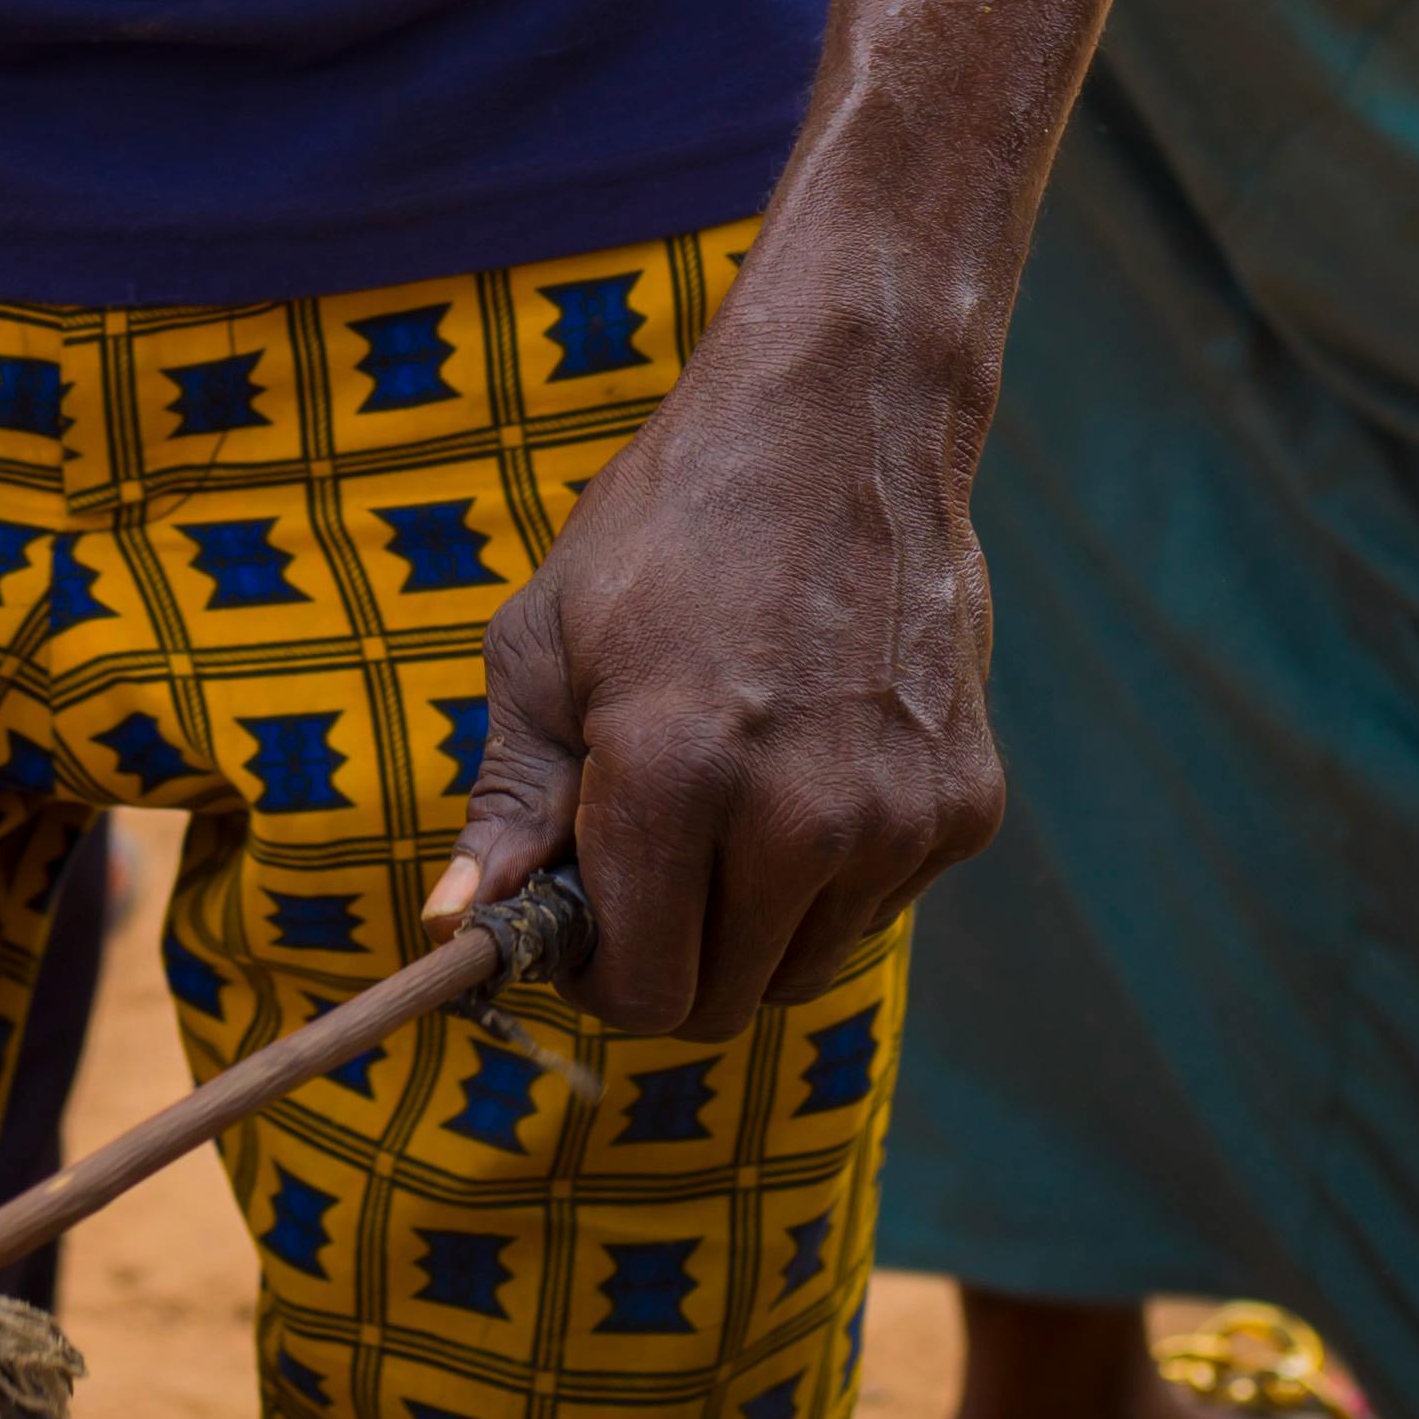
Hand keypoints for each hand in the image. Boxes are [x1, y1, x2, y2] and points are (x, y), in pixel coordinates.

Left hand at [427, 259, 1003, 1034]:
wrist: (840, 418)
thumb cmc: (669, 523)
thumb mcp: (546, 641)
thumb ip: (508, 801)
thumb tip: (451, 928)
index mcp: (677, 776)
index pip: (643, 993)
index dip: (597, 973)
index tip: (584, 922)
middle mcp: (802, 818)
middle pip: (726, 1001)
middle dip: (672, 954)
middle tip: (649, 856)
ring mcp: (898, 817)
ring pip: (806, 964)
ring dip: (755, 916)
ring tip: (732, 786)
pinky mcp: (967, 805)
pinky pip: (878, 904)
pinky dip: (834, 869)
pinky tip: (811, 753)